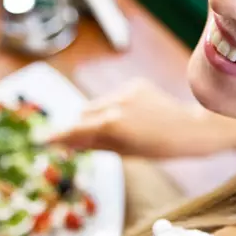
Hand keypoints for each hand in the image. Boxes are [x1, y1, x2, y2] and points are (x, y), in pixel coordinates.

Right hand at [50, 79, 235, 157]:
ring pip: (98, 103)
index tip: (42, 139)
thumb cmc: (161, 148)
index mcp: (112, 125)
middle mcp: (115, 104)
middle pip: (83, 113)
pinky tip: (135, 116)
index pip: (76, 128)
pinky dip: (116, 106)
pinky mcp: (135, 83)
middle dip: (82, 125)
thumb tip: (70, 142)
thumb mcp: (126, 152)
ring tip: (121, 128)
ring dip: (99, 115)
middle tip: (89, 140)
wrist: (193, 127)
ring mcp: (125, 90)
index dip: (58, 135)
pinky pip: (114, 95)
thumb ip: (95, 144)